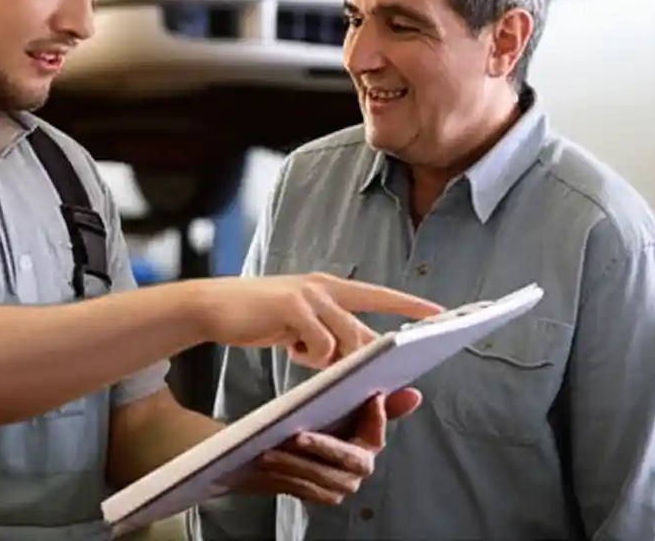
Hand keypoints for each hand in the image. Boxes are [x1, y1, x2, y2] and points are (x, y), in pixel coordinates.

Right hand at [200, 273, 441, 367]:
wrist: (214, 306)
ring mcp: (311, 295)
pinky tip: (287, 347)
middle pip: (363, 334)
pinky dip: (308, 356)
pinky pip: (321, 346)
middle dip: (357, 359)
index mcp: (329, 287)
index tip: (441, 314)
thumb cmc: (257, 317)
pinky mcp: (294, 307)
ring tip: (297, 351)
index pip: (380, 295)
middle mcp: (325, 287)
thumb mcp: (297, 325)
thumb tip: (351, 360)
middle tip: (332, 367)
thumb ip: (326, 335)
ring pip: (346, 342)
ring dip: (327, 360)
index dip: (411, 306)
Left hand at [225, 389, 421, 504]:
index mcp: (368, 447)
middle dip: (322, 448)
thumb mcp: (340, 408)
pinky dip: (284, 476)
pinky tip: (267, 464)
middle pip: (344, 460)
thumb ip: (379, 405)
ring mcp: (337, 487)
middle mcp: (357, 471)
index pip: (375, 434)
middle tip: (298, 436)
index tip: (370, 400)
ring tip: (272, 449)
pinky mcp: (316, 496)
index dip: (374, 420)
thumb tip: (415, 395)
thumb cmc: (318, 426)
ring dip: (294, 463)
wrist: (283, 453)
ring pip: (318, 476)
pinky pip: (301, 488)